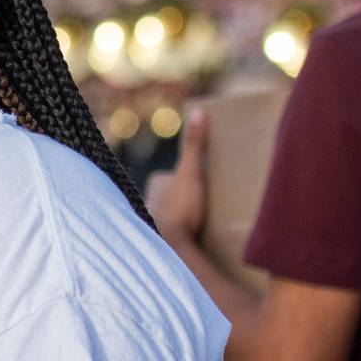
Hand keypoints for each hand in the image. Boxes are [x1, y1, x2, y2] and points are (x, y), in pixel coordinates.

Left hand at [145, 107, 207, 241]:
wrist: (171, 248)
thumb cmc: (180, 207)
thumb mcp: (190, 172)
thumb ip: (193, 144)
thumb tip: (199, 112)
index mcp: (155, 184)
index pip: (175, 175)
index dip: (192, 177)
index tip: (208, 181)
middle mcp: (149, 202)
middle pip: (176, 195)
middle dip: (190, 197)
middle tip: (211, 202)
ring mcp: (154, 222)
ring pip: (175, 214)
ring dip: (189, 217)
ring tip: (209, 222)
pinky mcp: (162, 241)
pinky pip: (177, 233)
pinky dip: (187, 233)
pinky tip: (200, 239)